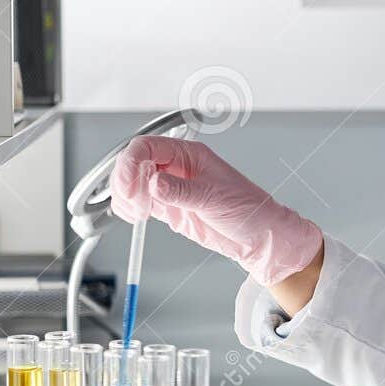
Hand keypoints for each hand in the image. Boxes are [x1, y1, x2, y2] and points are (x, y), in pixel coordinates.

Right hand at [110, 136, 322, 287]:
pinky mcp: (168, 207)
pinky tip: (136, 216)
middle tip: (133, 202)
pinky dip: (130, 208)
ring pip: (133, 183)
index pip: (147, 147)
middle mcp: (176, 167)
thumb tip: (153, 183)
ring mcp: (170, 187)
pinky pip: (139, 202)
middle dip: (126, 181)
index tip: (129, 185)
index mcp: (189, 154)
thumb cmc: (248, 209)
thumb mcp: (214, 198)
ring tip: (138, 213)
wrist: (258, 238)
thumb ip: (181, 191)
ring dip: (126, 196)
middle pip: (134, 163)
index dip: (131, 162)